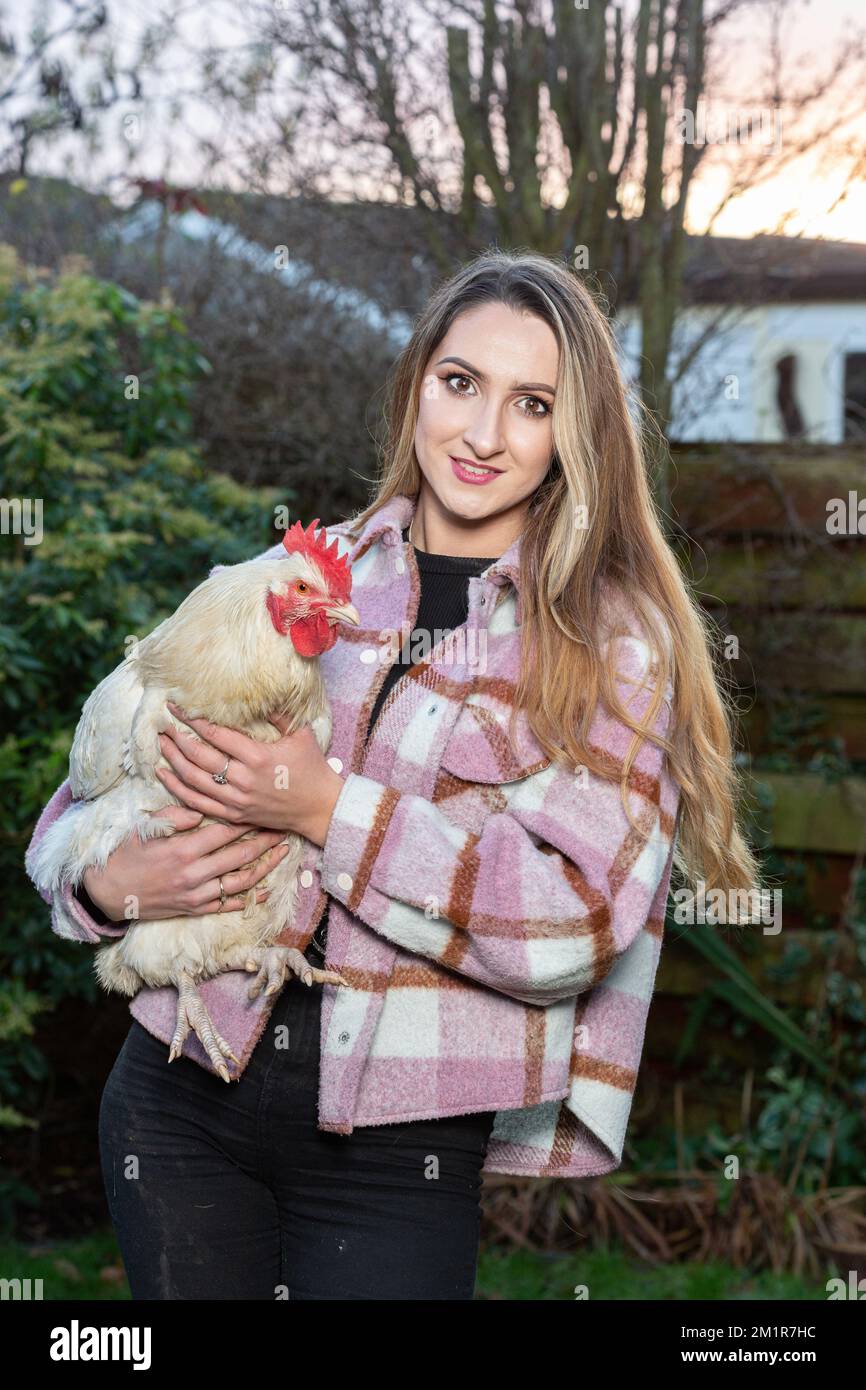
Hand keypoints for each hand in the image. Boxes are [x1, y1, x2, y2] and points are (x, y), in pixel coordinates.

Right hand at [81, 804, 292, 921]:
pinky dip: (249, 897)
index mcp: (183, 850)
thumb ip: (174, 816)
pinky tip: (266, 889)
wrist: (108, 892)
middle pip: (239, 856)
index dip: (247, 820)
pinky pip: (227, 904)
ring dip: (265, 867)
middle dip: (265, 840)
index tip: (264, 808)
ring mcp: (196, 895)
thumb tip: (201, 808)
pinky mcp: (194, 909)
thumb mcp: (144, 828)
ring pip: (240, 881)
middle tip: (284, 826)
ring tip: (283, 853)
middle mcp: (194, 874)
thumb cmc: (125, 854)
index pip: (225, 832)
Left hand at [155, 703, 344, 845]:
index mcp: (258, 756)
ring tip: (161, 744)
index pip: (216, 735)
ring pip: (193, 780)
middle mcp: (243, 779)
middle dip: (177, 738)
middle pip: (198, 757)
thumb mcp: (301, 735)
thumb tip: (260, 692)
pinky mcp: (234, 815)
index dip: (192, 720)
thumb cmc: (312, 768)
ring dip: (173, 761)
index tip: (176, 707)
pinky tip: (164, 775)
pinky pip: (197, 803)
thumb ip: (278, 714)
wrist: (319, 807)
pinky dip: (177, 789)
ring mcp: (236, 800)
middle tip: (163, 724)